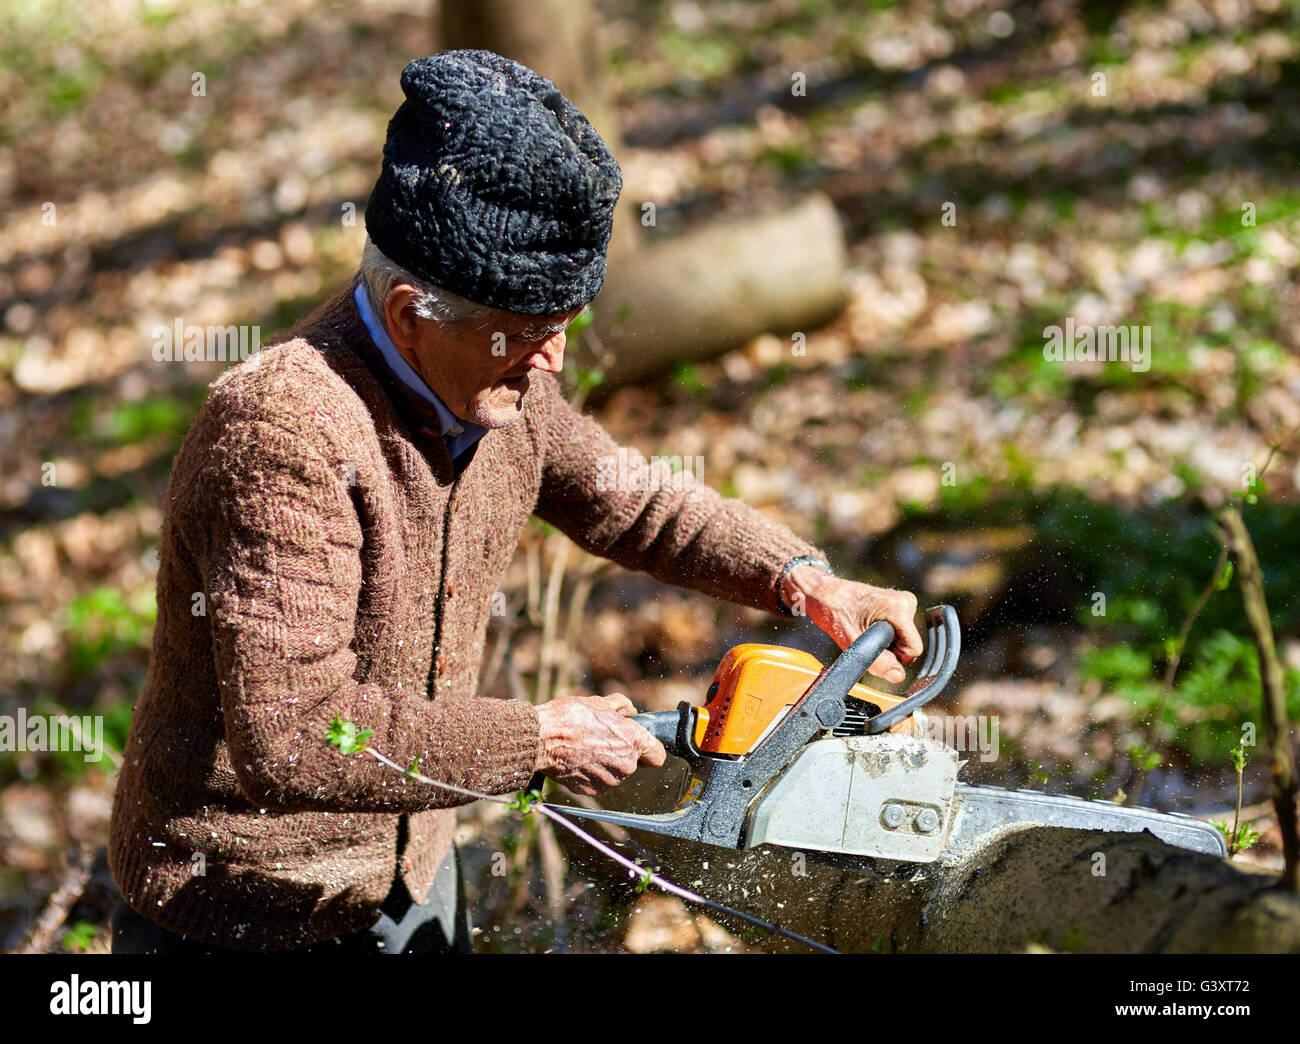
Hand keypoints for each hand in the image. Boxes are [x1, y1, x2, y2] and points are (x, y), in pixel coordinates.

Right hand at [535, 694, 666, 796]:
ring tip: (585, 747)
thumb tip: (630, 711)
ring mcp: (610, 780)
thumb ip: (622, 706)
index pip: (658, 756)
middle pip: (633, 763)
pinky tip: (578, 759)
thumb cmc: (571, 717)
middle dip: (621, 752)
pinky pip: (599, 781)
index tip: (640, 744)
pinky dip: (591, 773)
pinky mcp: (594, 790)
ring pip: (615, 773)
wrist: (542, 739)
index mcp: (634, 741)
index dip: (650, 749)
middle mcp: (626, 764)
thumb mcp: (599, 702)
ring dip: (606, 763)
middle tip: (601, 737)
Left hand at [782, 565, 923, 683]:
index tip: (871, 647)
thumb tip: (898, 677)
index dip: (894, 658)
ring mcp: (904, 601)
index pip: (913, 650)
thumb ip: (876, 661)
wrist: (823, 593)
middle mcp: (906, 602)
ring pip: (903, 640)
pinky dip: (885, 634)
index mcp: (899, 608)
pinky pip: (899, 631)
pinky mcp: (899, 604)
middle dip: (889, 649)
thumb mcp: (851, 641)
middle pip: (908, 645)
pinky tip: (867, 625)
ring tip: (863, 628)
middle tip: (863, 636)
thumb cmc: (833, 611)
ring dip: (885, 642)